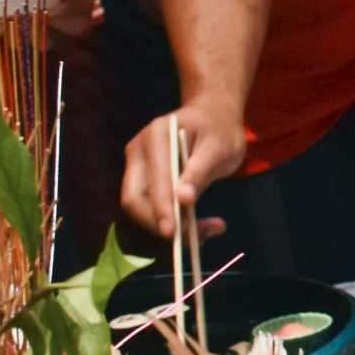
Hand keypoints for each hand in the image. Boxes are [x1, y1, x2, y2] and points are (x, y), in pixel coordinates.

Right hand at [120, 99, 245, 243]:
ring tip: (204, 232)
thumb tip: (182, 200)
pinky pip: (147, 206)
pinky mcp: (141, 179)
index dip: (162, 208)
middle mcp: (138, 150)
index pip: (153, 180)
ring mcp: (136, 164)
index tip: (175, 232)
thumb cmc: (219, 129)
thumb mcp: (220, 147)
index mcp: (157, 135)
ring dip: (165, 226)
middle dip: (159, 223)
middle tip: (193, 237)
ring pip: (139, 206)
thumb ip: (201, 171)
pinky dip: (167, 221)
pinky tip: (194, 228)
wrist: (212, 116)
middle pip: (135, 198)